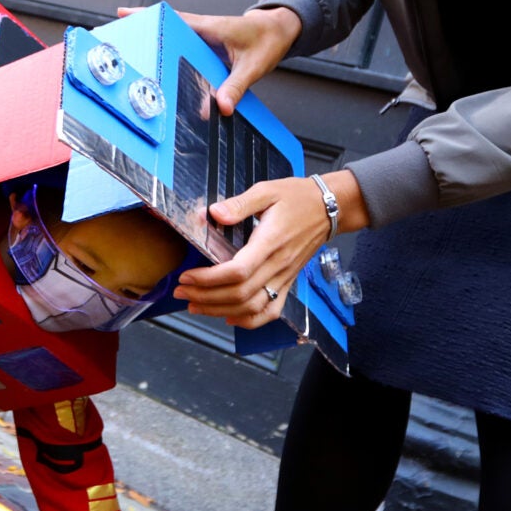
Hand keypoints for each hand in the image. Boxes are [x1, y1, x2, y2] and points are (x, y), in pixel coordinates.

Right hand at [119, 4, 301, 115]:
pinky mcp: (206, 44)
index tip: (122, 13)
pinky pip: (182, 46)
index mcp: (209, 27)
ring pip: (172, 36)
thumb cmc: (268, 41)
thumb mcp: (252, 67)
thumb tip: (219, 107)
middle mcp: (202, 28)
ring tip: (131, 54)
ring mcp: (203, 36)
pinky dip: (169, 51)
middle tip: (117, 37)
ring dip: (154, 41)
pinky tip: (159, 66)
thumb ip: (235, 87)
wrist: (279, 31)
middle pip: (164, 26)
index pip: (172, 18)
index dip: (146, 15)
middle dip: (141, 29)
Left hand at [176, 169, 362, 327]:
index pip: (238, 272)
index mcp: (270, 242)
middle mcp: (278, 265)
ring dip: (220, 310)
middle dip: (206, 296)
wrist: (330, 208)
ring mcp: (284, 277)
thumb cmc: (297, 197)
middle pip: (240, 294)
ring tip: (195, 305)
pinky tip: (229, 317)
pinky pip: (271, 310)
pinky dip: (250, 320)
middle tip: (181, 291)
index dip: (209, 279)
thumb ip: (239, 204)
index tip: (187, 276)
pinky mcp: (288, 282)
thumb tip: (213, 213)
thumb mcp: (266, 190)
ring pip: (252, 306)